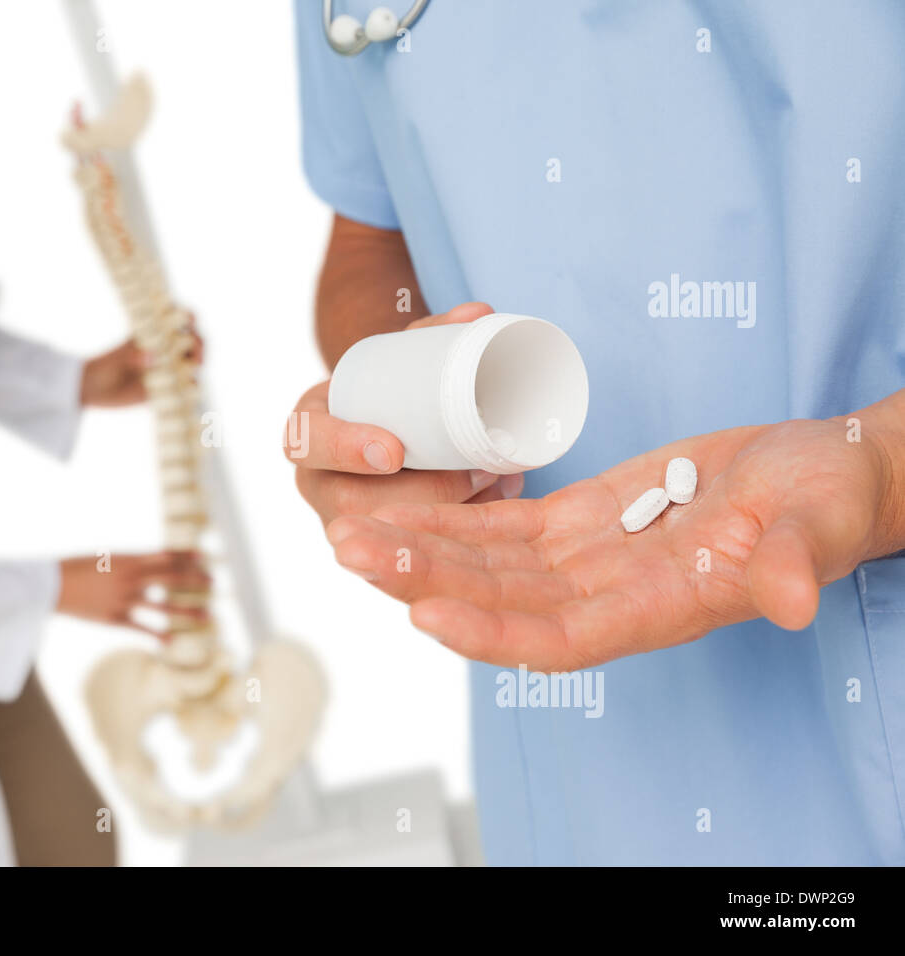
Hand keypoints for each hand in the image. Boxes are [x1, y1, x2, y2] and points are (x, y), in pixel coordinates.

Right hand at [56, 550, 209, 638]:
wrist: (51, 585)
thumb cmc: (77, 567)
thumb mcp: (105, 558)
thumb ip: (128, 563)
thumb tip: (148, 564)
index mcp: (128, 559)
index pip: (165, 557)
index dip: (186, 558)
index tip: (203, 559)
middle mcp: (130, 579)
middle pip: (170, 578)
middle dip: (194, 580)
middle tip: (212, 583)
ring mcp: (123, 600)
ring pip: (162, 606)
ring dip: (186, 610)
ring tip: (207, 616)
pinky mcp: (114, 618)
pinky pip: (140, 627)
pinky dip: (157, 634)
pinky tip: (171, 641)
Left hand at [80, 318, 202, 407]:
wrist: (93, 391)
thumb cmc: (103, 367)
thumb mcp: (115, 359)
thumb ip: (131, 355)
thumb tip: (151, 356)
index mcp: (154, 334)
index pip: (175, 320)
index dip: (186, 316)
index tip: (188, 319)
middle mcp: (164, 350)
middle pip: (191, 340)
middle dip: (198, 341)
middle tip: (194, 346)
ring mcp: (167, 369)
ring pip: (192, 361)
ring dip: (198, 360)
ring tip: (195, 363)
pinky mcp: (167, 389)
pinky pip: (186, 388)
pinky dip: (192, 386)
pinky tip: (191, 386)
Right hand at [285, 302, 522, 529]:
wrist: (379, 423)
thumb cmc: (383, 386)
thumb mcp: (395, 355)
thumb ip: (433, 333)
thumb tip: (481, 314)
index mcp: (307, 430)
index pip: (307, 443)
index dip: (345, 449)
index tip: (393, 450)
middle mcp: (318, 481)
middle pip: (354, 502)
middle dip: (423, 492)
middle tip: (480, 470)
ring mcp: (345, 518)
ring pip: (388, 531)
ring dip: (448, 514)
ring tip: (500, 486)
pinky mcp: (377, 540)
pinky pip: (411, 548)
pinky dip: (456, 532)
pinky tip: (497, 514)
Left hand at [325, 416, 897, 670]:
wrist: (817, 473)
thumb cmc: (825, 500)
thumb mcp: (817, 522)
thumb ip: (794, 560)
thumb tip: (789, 599)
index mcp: (658, 609)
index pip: (558, 639)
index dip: (490, 632)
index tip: (424, 614)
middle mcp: (608, 598)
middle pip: (497, 602)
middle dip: (422, 581)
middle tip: (353, 551)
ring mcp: (586, 563)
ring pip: (485, 568)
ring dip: (417, 554)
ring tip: (350, 534)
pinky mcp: (578, 524)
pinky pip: (499, 532)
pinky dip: (448, 524)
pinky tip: (399, 514)